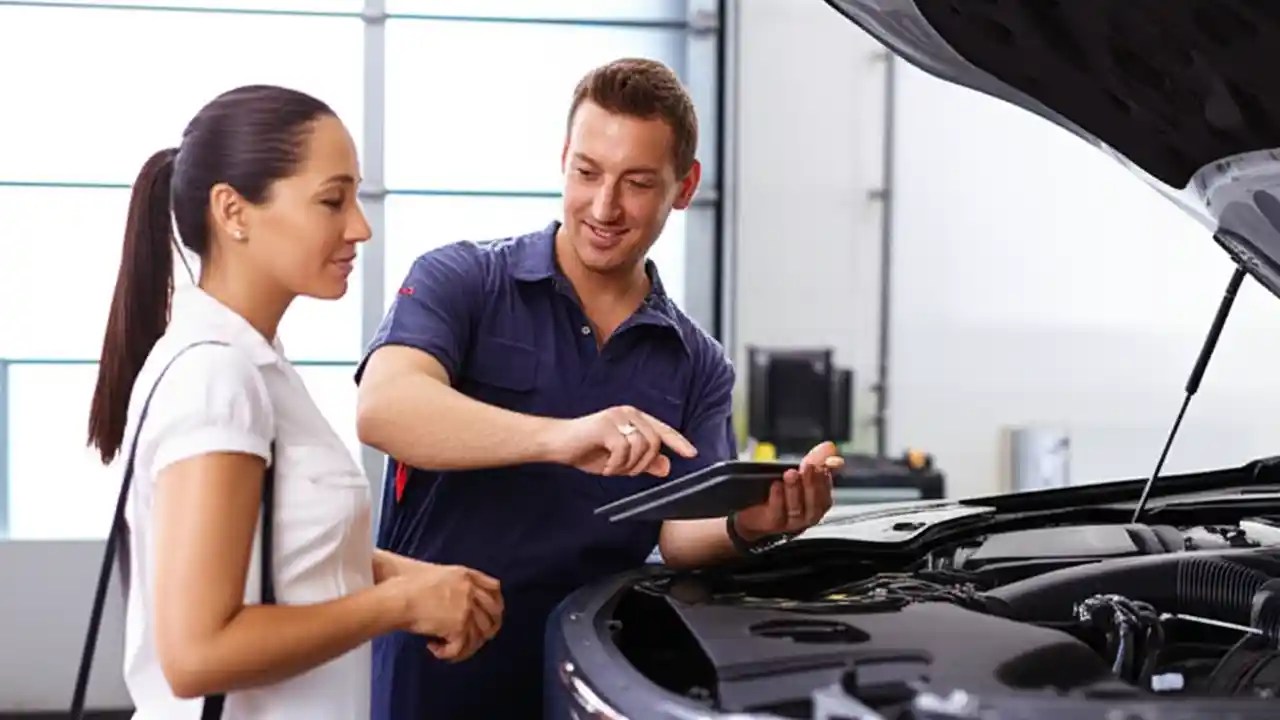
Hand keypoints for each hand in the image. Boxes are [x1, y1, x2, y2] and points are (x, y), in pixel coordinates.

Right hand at [392, 563, 503, 662]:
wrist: (397, 597)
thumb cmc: (406, 586)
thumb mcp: (436, 575)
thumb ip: (454, 586)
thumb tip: (459, 606)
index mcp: (466, 575)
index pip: (494, 588)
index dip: (495, 605)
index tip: (490, 617)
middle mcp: (470, 590)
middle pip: (493, 613)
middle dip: (486, 630)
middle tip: (472, 640)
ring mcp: (467, 608)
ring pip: (479, 635)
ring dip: (464, 646)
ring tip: (446, 648)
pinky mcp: (459, 625)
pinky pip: (462, 647)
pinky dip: (448, 653)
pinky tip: (434, 649)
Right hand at [544, 405, 697, 477]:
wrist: (555, 443)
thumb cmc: (585, 449)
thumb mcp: (619, 460)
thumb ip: (642, 462)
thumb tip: (666, 466)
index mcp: (633, 418)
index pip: (662, 429)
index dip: (679, 442)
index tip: (692, 454)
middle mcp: (627, 413)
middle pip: (654, 442)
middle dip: (642, 464)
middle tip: (622, 471)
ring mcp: (616, 418)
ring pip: (640, 448)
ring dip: (626, 466)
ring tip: (610, 467)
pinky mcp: (605, 426)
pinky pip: (623, 451)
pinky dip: (615, 465)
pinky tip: (603, 466)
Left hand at [734, 441, 841, 541]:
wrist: (752, 511)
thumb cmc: (780, 492)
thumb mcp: (799, 473)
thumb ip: (816, 461)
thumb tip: (831, 447)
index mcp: (818, 502)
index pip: (826, 491)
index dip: (825, 477)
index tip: (823, 463)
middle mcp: (808, 515)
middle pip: (815, 503)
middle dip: (812, 483)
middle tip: (808, 465)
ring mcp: (792, 522)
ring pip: (797, 509)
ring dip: (794, 489)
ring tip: (790, 473)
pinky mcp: (773, 524)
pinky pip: (778, 513)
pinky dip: (778, 498)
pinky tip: (776, 485)